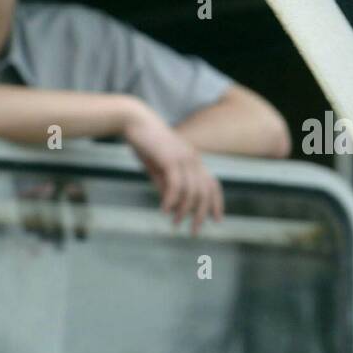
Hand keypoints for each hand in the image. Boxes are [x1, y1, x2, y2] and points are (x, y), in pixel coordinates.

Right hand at [121, 101, 223, 234]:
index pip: (213, 184)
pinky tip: (164, 210)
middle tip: (193, 231)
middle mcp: (193, 159)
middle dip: (201, 214)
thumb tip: (171, 207)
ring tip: (175, 223)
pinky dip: (171, 200)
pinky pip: (176, 185)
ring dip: (184, 210)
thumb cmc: (146, 144)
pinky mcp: (170, 159)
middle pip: (205, 192)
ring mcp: (183, 158)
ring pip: (191, 191)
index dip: (217, 203)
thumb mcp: (158, 168)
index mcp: (194, 160)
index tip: (217, 220)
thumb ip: (166, 186)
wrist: (135, 121)